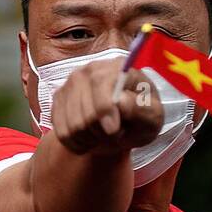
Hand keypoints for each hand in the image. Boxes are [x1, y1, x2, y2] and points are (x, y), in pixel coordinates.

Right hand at [49, 58, 164, 157]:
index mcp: (118, 68)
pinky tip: (89, 138)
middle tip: (116, 132)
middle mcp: (91, 69)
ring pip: (72, 127)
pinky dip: (77, 143)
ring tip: (103, 134)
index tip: (114, 130)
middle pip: (86, 114)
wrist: (125, 123)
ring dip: (90, 140)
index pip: (101, 87)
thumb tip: (121, 102)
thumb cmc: (141, 117)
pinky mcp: (59, 98)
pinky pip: (61, 133)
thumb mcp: (153, 117)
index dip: (105, 111)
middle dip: (102, 132)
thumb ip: (141, 109)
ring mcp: (71, 83)